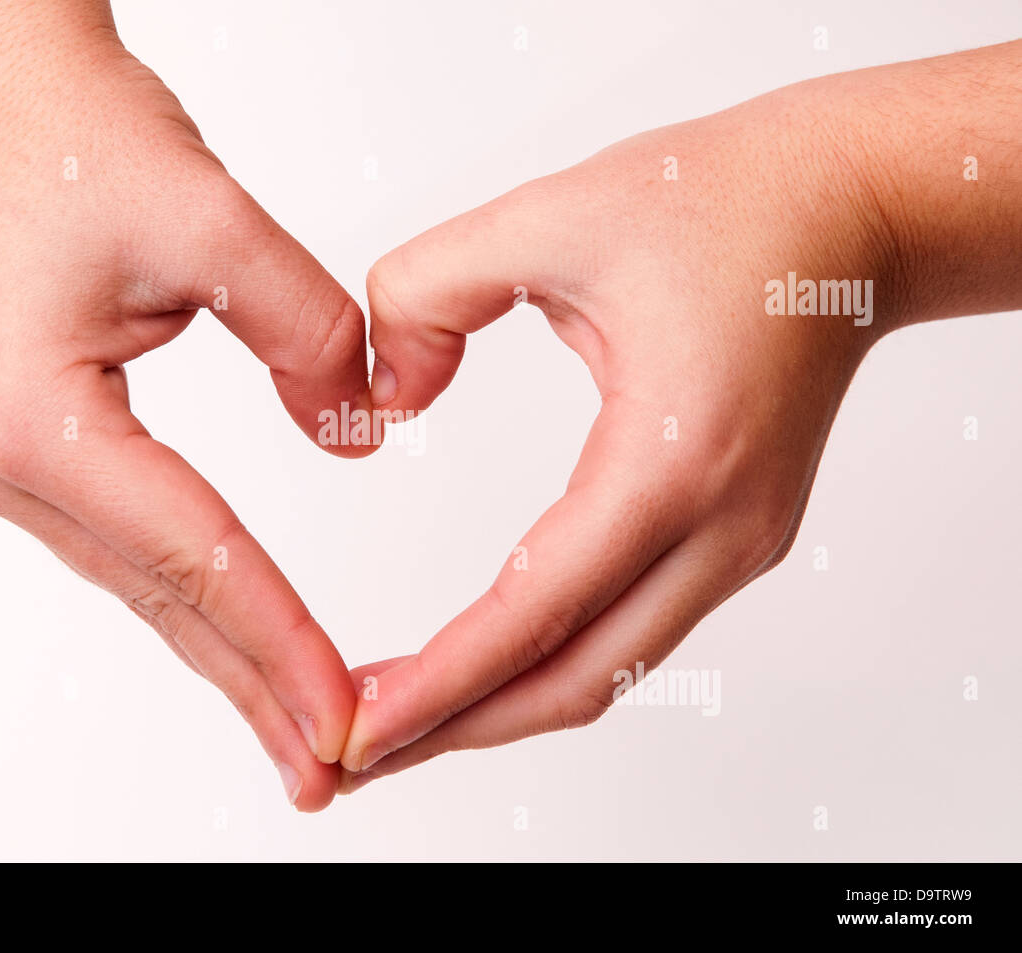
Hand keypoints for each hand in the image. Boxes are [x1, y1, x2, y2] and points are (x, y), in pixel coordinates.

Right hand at [0, 2, 371, 809]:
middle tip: (328, 770)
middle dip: (251, 684)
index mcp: (31, 421)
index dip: (281, 643)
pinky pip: (120, 535)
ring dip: (221, 647)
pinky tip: (229, 626)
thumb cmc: (69, 126)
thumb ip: (308, 339)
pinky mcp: (18, 435)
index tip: (351, 716)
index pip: (193, 558)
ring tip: (294, 723)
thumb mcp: (212, 224)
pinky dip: (186, 587)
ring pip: (139, 577)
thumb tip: (358, 436)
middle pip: (157, 596)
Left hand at [338, 42, 1021, 787]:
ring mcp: (737, 546)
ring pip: (604, 674)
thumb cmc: (720, 203)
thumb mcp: (550, 216)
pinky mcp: (732, 541)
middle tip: (346, 756)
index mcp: (676, 459)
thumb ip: (427, 292)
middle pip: (574, 681)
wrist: (844, 212)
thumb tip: (378, 401)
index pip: (538, 611)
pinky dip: (544, 666)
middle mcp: (720, 528)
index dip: (441, 682)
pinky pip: (628, 634)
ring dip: (497, 710)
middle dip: (454, 731)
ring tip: (396, 725)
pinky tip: (478, 667)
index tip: (357, 728)